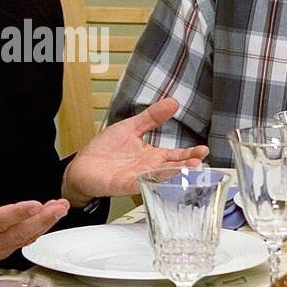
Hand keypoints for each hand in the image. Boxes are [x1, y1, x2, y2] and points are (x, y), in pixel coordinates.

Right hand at [0, 167, 68, 276]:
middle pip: (18, 233)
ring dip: (43, 225)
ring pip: (22, 239)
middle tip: (60, 206)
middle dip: (42, 220)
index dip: (17, 213)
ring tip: (59, 209)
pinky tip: (47, 220)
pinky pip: (21, 243)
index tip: (35, 205)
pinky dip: (36, 231)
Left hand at [61, 96, 208, 206]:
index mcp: (152, 156)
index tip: (204, 150)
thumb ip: (151, 117)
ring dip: (173, 174)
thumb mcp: (131, 127)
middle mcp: (148, 169)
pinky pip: (139, 183)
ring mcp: (137, 178)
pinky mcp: (123, 184)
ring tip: (188, 169)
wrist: (83, 166)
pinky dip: (149, 180)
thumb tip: (172, 101)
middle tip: (200, 162)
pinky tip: (159, 176)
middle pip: (173, 168)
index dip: (190, 153)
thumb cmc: (106, 150)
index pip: (176, 155)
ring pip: (160, 177)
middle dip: (187, 165)